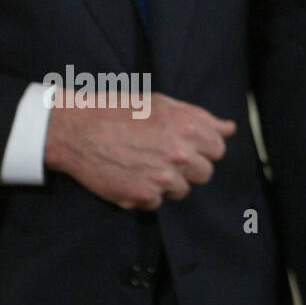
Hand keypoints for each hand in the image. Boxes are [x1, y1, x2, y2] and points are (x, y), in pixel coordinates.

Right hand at [44, 90, 235, 209]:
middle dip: (186, 165)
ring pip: (182, 190)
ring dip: (167, 181)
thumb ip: (198, 116)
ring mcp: (162, 179)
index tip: (183, 144)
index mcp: (186, 128)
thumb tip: (229, 128)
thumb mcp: (159, 103)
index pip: (218, 148)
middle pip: (204, 173)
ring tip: (141, 163)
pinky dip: (145, 192)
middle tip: (159, 153)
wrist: (76, 131)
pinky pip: (157, 202)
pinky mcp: (144, 197)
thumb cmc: (115, 111)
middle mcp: (178, 154)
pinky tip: (128, 174)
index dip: (201, 146)